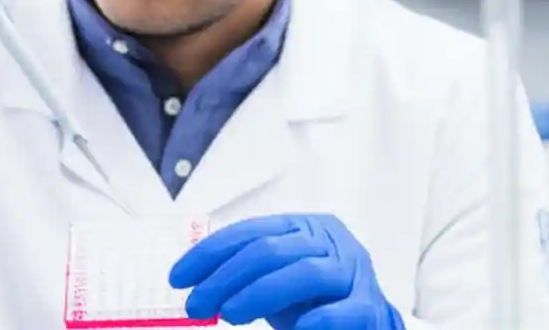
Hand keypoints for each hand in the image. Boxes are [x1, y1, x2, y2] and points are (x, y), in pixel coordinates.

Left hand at [169, 214, 404, 328]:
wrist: (365, 325)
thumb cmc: (311, 301)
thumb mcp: (273, 280)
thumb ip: (243, 275)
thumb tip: (192, 285)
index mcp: (302, 228)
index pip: (248, 233)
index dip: (208, 254)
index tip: (178, 279)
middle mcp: (330, 242)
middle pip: (270, 251)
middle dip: (225, 278)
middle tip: (196, 305)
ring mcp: (354, 273)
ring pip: (305, 274)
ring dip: (259, 294)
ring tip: (229, 314)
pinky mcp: (370, 306)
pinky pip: (344, 310)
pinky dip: (317, 320)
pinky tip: (294, 329)